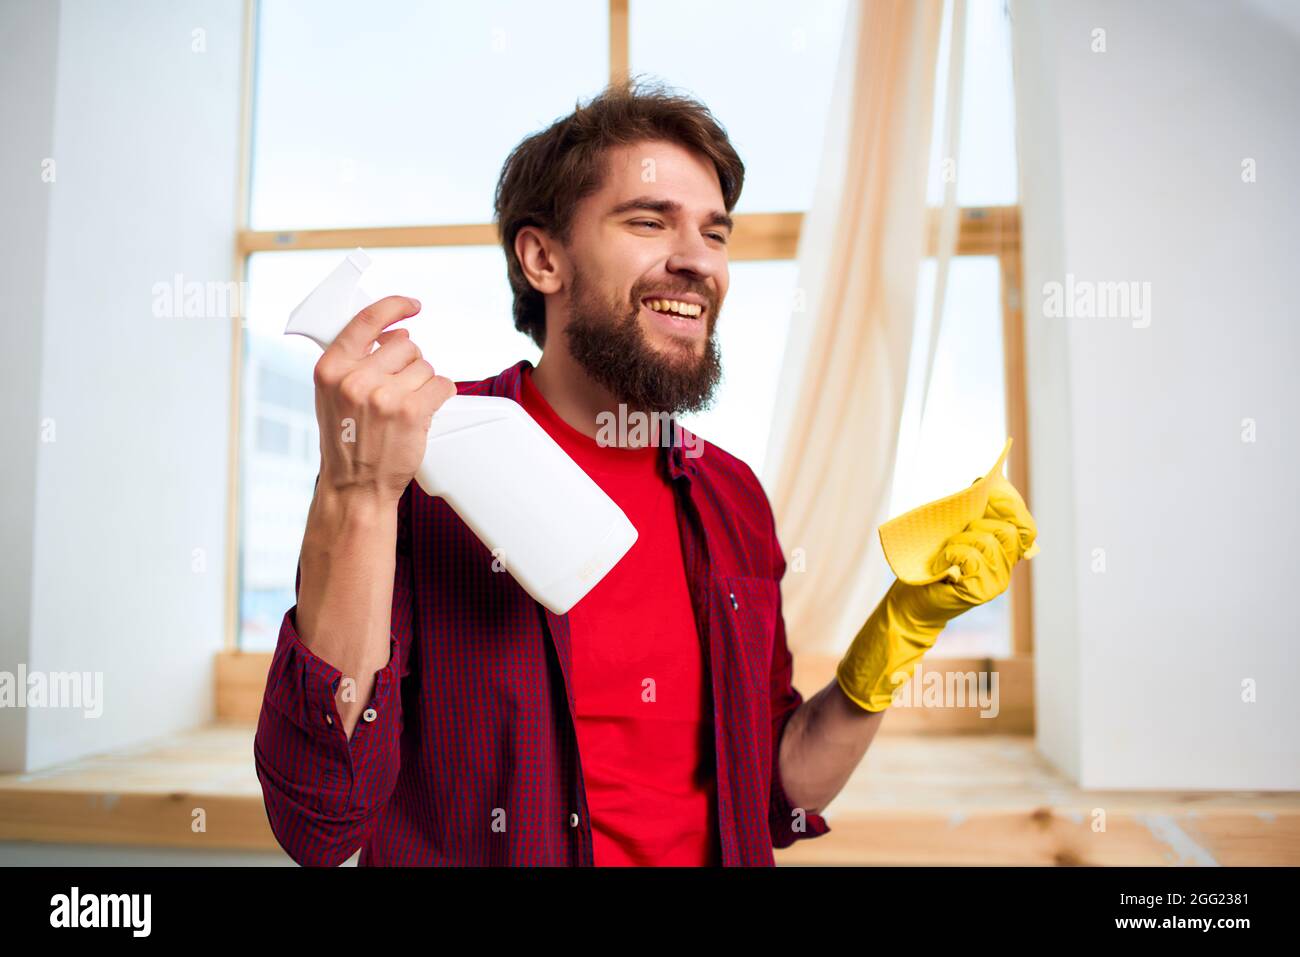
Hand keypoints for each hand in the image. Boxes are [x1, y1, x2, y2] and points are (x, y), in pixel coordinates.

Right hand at [311, 296, 456, 505]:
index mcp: (331, 368)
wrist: (354, 487)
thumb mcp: (332, 395)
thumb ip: (354, 362)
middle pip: (406, 346)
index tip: (411, 306)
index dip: (394, 307)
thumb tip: (394, 334)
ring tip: (403, 409)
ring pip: (426, 367)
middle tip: (397, 392)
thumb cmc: (346, 441)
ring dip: (423, 385)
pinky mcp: (412, 412)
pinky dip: (440, 396)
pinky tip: (423, 412)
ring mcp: (384, 395)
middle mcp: (355, 378)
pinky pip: (443, 385)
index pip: (367, 320)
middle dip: (410, 365)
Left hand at [836, 473, 1036, 711]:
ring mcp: (996, 583)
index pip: (1026, 529)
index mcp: (1004, 553)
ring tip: (946, 551)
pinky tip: (942, 563)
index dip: (1012, 508)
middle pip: (1009, 531)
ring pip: (989, 542)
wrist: (911, 599)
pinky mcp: (980, 593)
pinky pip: (974, 558)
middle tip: (957, 533)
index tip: (990, 493)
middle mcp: (1005, 569)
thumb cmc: (929, 562)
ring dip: (961, 539)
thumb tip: (988, 482)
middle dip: (980, 523)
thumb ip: (976, 514)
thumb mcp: (956, 532)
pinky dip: (954, 553)